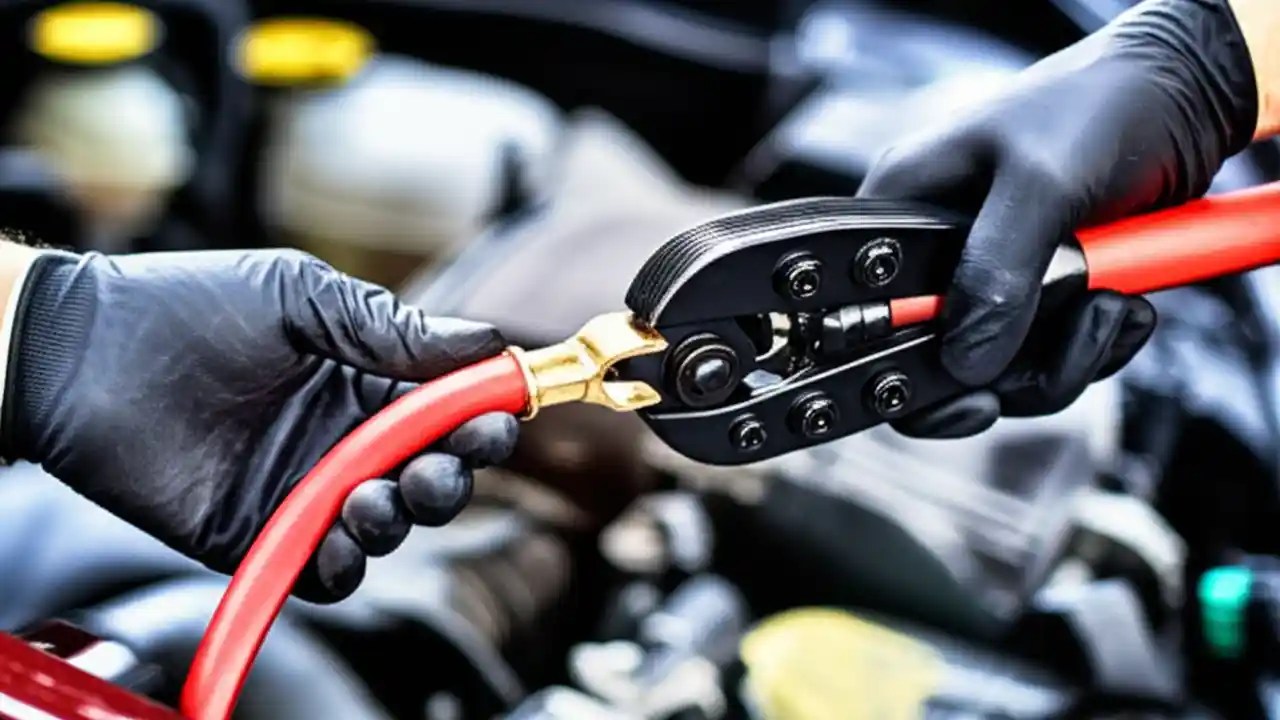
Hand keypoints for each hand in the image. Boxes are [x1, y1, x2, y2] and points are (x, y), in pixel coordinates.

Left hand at [1, 249, 518, 601]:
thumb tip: (489, 340)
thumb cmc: (191, 308)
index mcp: (364, 379)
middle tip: (441, 463)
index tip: (502, 410)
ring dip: (402, 517)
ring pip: (389, 526)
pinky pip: (325, 570)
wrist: (84, 354)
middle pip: (432, 473)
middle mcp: (345, 438)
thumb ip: (392, 328)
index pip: (446, 407)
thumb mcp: (303, 297)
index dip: (482, 413)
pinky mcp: (263, 535)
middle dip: (453, 474)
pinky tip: (341, 539)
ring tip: (374, 494)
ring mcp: (307, 489)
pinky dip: (347, 565)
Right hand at [857, 0, 1258, 437]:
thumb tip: (966, 359)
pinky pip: (1047, 355)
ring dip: (1070, 356)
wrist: (1186, 100)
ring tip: (1114, 304)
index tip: (972, 389)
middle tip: (1070, 338)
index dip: (911, 363)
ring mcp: (988, 275)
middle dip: (1017, 367)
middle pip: (941, 359)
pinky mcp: (1037, 292)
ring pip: (1001, 368)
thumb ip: (999, 272)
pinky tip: (1125, 306)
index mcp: (905, 210)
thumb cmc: (1101, 106)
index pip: (873, 313)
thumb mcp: (1042, 183)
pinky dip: (1095, 345)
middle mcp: (938, 251)